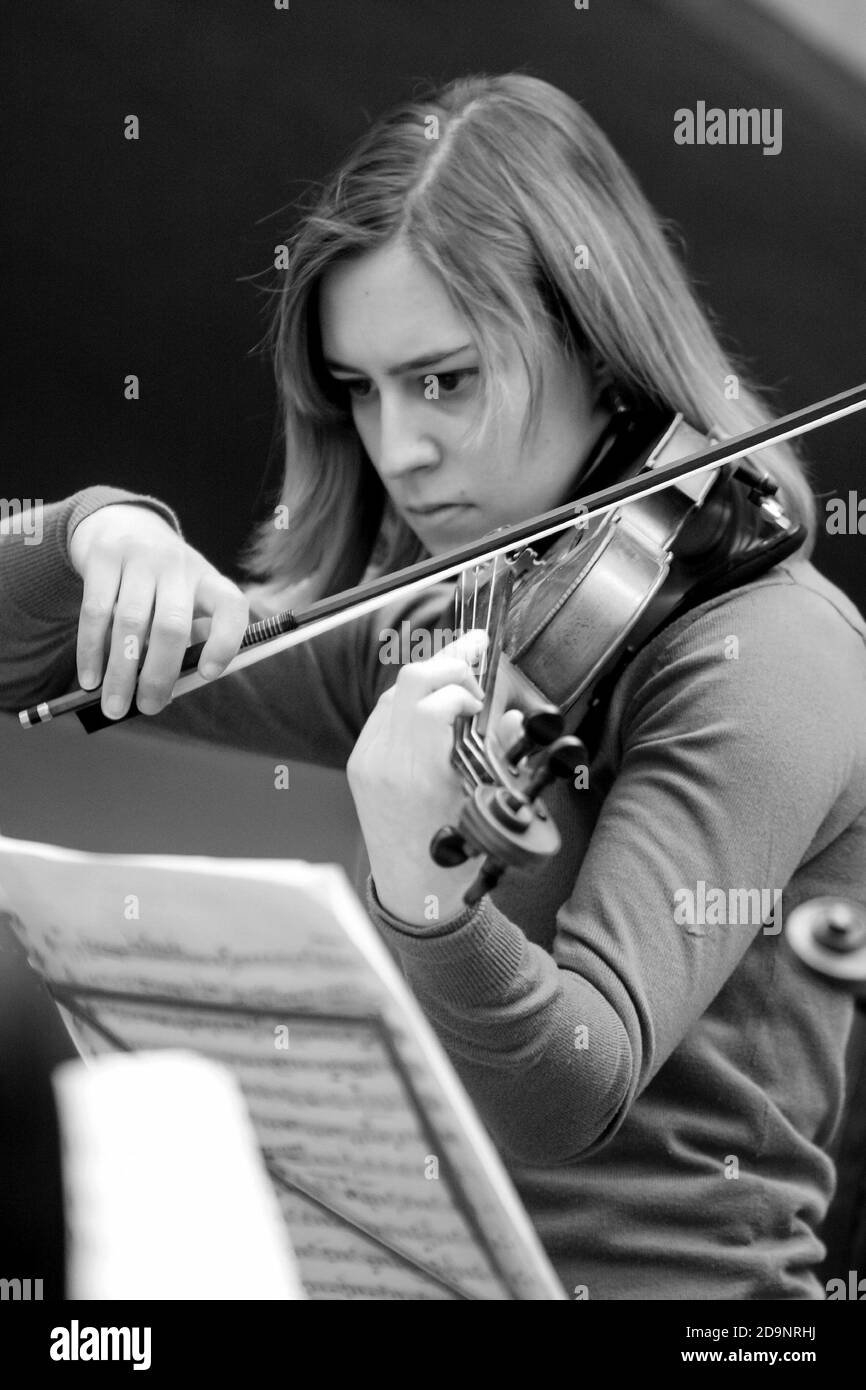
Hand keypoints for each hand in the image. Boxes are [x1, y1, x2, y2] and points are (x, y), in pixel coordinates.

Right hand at [68, 504, 248, 719]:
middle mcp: (178, 566)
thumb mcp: (184, 598)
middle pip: (172, 625)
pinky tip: (90, 678)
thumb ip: (183, 641)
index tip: (207, 674)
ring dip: (120, 672)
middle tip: (147, 707)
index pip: (231, 608)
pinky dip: (90, 651)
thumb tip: (166, 692)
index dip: (224, 642)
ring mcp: (140, 558)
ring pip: (130, 623)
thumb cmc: (160, 581)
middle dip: (158, 674)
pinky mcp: (104, 558)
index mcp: (208, 581)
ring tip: (114, 705)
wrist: (122, 524)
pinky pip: (94, 612)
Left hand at [347, 630, 492, 927]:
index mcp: (418, 776)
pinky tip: (434, 705)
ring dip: (428, 677)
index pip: (432, 702)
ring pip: (394, 691)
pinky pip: (383, 713)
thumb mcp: (486, 808)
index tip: (483, 700)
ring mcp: (367, 760)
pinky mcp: (359, 763)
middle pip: (408, 681)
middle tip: (477, 652)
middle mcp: (385, 762)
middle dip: (448, 660)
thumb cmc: (453, 858)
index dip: (463, 687)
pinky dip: (410, 700)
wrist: (412, 893)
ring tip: (461, 673)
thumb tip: (511, 714)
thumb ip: (499, 754)